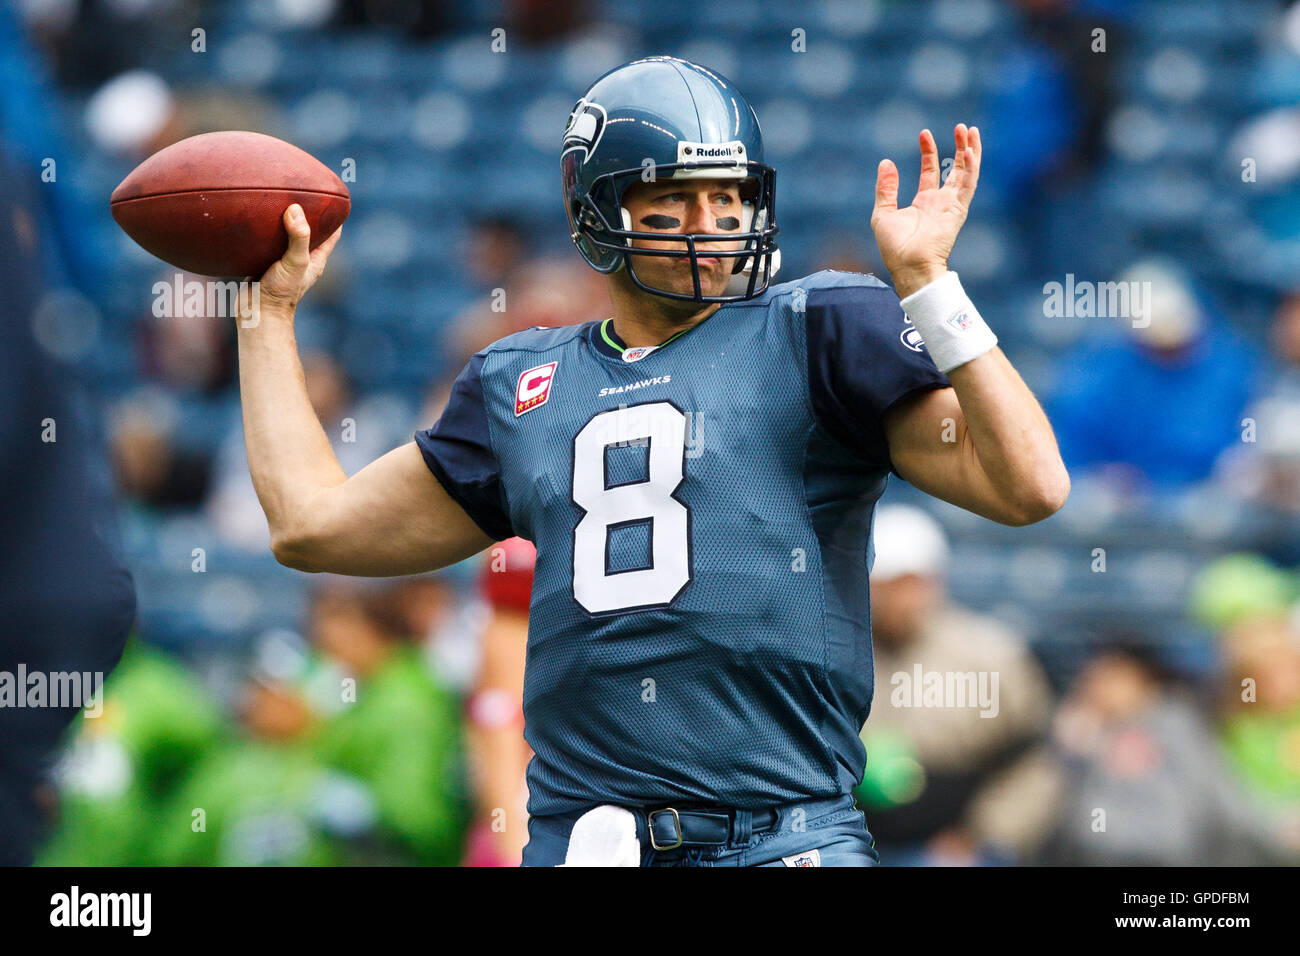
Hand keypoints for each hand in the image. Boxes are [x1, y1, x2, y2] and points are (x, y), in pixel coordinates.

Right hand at [257, 203, 342, 312]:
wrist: (255, 314)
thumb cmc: (280, 293)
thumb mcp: (295, 263)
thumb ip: (298, 238)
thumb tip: (295, 210)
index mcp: (316, 258)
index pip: (332, 232)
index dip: (334, 214)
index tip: (331, 195)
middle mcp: (301, 258)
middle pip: (308, 230)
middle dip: (306, 212)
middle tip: (298, 189)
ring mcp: (282, 261)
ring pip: (285, 235)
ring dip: (282, 220)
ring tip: (275, 198)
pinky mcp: (263, 263)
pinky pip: (265, 242)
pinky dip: (262, 230)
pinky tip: (253, 218)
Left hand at [871, 124, 980, 298]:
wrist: (909, 265)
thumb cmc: (895, 247)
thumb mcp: (883, 213)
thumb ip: (886, 188)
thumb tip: (886, 162)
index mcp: (924, 202)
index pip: (930, 171)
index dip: (929, 151)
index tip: (924, 133)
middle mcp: (940, 202)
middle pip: (955, 169)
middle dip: (959, 147)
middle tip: (961, 127)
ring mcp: (951, 205)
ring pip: (966, 173)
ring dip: (970, 151)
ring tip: (970, 130)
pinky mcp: (958, 209)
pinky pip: (968, 185)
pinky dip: (971, 167)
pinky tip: (970, 150)